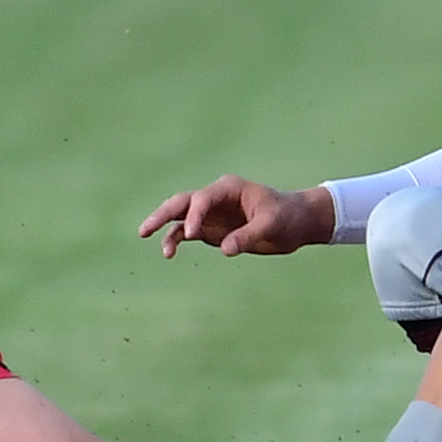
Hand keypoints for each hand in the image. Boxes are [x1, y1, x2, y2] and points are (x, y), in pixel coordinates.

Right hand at [138, 174, 334, 257]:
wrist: (295, 223)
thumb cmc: (287, 217)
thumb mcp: (272, 225)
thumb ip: (248, 236)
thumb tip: (225, 249)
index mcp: (229, 188)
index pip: (203, 198)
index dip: (194, 215)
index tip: (192, 233)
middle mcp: (215, 198)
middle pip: (182, 202)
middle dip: (163, 214)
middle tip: (146, 229)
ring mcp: (211, 214)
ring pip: (180, 217)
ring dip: (166, 229)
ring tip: (158, 247)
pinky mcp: (211, 229)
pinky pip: (187, 233)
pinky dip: (176, 240)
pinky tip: (169, 253)